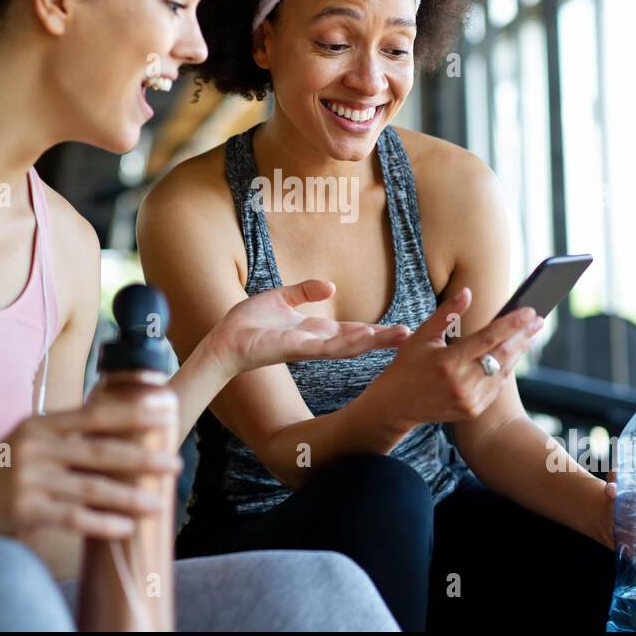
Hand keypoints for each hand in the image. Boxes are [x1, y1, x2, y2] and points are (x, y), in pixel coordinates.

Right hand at [0, 386, 183, 539]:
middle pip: (100, 451)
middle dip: (142, 457)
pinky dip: (102, 524)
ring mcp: (29, 479)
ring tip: (159, 504)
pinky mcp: (24, 510)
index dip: (132, 412)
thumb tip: (120, 432)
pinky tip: (125, 528)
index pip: (94, 414)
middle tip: (174, 464)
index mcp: (40, 424)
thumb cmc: (0, 471)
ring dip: (129, 497)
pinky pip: (73, 518)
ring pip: (91, 488)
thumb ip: (66, 435)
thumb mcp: (28, 441)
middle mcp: (35, 447)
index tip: (165, 408)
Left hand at [210, 279, 412, 375]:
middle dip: (383, 339)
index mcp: (313, 330)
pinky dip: (349, 342)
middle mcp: (316, 342)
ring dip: (374, 340)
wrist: (224, 339)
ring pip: (349, 346)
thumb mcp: (281, 298)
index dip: (374, 330)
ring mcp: (309, 348)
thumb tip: (330, 286)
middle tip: (412, 335)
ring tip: (399, 336)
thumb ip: (305, 291)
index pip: (350, 331)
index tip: (399, 330)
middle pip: (357, 340)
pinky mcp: (297, 349)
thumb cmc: (248, 323)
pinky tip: (366, 337)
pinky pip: (328, 346)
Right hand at [364, 287, 544, 429]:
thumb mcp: (422, 335)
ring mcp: (468, 400)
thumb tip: (468, 292)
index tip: (529, 311)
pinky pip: (496, 385)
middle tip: (538, 319)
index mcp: (447, 362)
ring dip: (519, 350)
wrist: (396, 404)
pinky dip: (507, 367)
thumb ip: (446, 313)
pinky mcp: (472, 409)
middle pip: (501, 355)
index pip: (487, 339)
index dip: (511, 324)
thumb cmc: (408, 364)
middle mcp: (460, 384)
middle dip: (523, 335)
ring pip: (503, 371)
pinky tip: (514, 352)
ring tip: (531, 333)